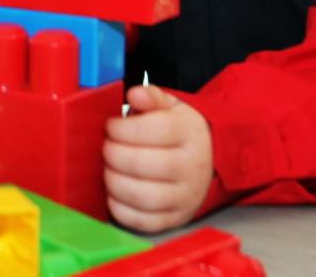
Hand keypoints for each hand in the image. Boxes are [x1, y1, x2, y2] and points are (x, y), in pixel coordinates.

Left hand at [103, 85, 213, 232]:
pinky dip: (120, 208)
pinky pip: (142, 221)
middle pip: (142, 164)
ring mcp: (186, 196)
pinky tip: (114, 192)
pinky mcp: (176, 218)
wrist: (209, 160)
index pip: (151, 130)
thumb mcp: (171, 107)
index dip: (121, 128)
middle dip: (112, 154)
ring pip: (141, 196)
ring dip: (113, 182)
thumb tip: (134, 94)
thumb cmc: (179, 132)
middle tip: (106, 147)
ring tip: (108, 168)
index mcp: (189, 133)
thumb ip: (151, 97)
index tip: (111, 126)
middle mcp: (192, 167)